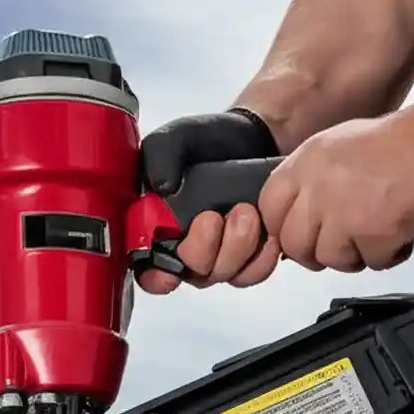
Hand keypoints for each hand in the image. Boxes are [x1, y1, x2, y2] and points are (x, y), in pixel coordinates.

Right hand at [137, 109, 284, 294]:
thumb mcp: (174, 139)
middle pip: (191, 275)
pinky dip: (261, 255)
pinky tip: (264, 229)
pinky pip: (255, 270)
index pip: (149, 270)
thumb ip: (158, 157)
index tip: (167, 269)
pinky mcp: (252, 252)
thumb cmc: (208, 140)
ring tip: (244, 211)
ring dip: (236, 248)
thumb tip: (160, 187)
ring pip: (225, 274)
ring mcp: (222, 253)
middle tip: (212, 217)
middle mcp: (188, 247)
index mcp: (158, 228)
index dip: (156, 277)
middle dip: (203, 250)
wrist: (253, 136)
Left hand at [258, 114, 413, 271]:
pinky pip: (370, 262)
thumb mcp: (335, 146)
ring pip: (329, 259)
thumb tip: (297, 211)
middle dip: (314, 252)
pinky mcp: (374, 236)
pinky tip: (398, 235)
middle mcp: (318, 191)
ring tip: (373, 237)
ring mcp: (344, 216)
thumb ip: (310, 178)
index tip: (298, 232)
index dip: (282, 227)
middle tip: (337, 244)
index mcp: (305, 165)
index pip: (268, 209)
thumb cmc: (397, 141)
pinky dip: (387, 255)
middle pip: (293, 244)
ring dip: (353, 256)